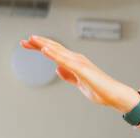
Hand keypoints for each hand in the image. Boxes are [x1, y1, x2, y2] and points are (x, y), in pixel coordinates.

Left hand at [19, 35, 139, 111]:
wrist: (115, 96)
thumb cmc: (101, 90)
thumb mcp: (80, 83)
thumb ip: (69, 76)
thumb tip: (58, 69)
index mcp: (75, 62)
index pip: (55, 51)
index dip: (41, 47)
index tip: (28, 45)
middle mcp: (77, 59)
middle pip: (54, 47)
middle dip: (38, 43)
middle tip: (24, 41)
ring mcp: (80, 63)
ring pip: (58, 51)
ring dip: (44, 44)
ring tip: (31, 40)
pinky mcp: (82, 69)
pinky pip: (65, 60)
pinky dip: (54, 54)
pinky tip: (45, 50)